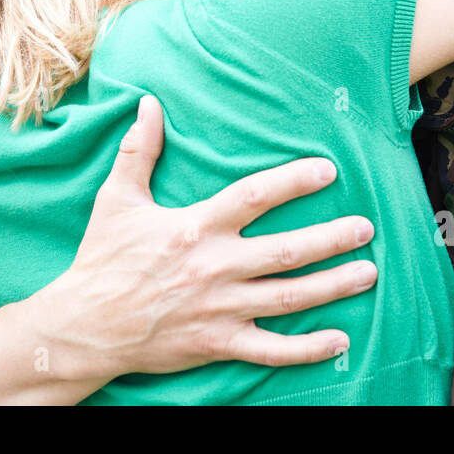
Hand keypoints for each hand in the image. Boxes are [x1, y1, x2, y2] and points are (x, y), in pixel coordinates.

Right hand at [31, 94, 376, 381]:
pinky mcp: (218, 343)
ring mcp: (220, 308)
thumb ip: (139, 150)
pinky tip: (340, 341)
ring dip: (333, 286)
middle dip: (331, 239)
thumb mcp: (117, 199)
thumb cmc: (102, 260)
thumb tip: (148, 103)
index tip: (328, 170)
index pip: (254, 196)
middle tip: (366, 228)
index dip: (293, 182)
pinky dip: (307, 349)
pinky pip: (271, 349)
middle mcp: (215, 267)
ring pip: (289, 297)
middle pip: (286, 250)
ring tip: (368, 272)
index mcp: (195, 227)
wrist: (84, 325)